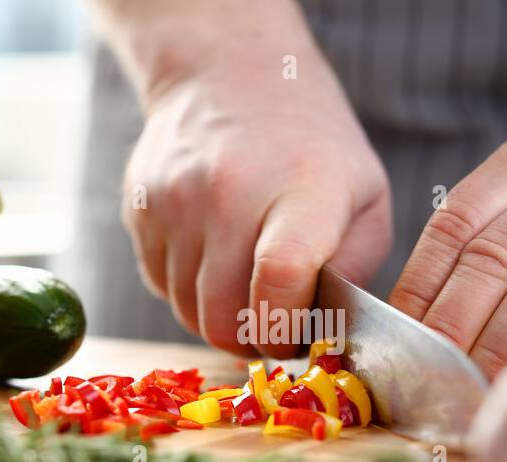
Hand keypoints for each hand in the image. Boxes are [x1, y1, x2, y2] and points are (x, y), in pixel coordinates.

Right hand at [122, 50, 391, 356]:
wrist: (229, 75)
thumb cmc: (312, 148)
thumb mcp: (366, 197)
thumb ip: (355, 270)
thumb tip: (327, 332)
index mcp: (300, 191)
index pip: (280, 279)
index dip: (287, 329)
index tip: (300, 334)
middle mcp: (228, 193)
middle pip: (223, 317)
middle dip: (253, 341)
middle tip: (275, 326)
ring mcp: (174, 200)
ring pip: (188, 312)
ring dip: (220, 318)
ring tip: (248, 288)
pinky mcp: (140, 209)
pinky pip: (161, 286)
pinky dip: (190, 291)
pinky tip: (216, 258)